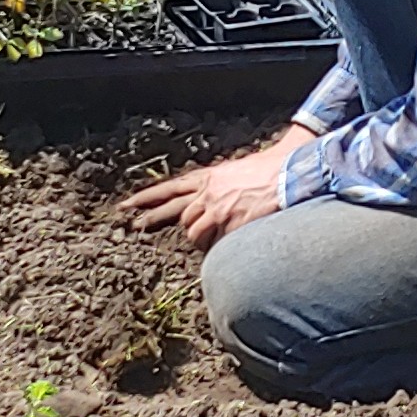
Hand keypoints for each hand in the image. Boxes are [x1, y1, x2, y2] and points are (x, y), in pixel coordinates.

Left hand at [107, 128, 308, 252]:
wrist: (289, 174)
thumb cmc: (269, 171)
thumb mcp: (236, 173)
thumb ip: (220, 187)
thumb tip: (215, 201)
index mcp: (208, 178)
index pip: (169, 189)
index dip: (146, 198)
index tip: (127, 205)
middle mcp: (207, 193)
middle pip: (178, 216)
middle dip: (166, 223)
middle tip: (136, 228)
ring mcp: (217, 210)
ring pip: (194, 233)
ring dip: (203, 238)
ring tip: (216, 237)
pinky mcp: (231, 224)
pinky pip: (216, 244)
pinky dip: (221, 246)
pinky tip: (231, 241)